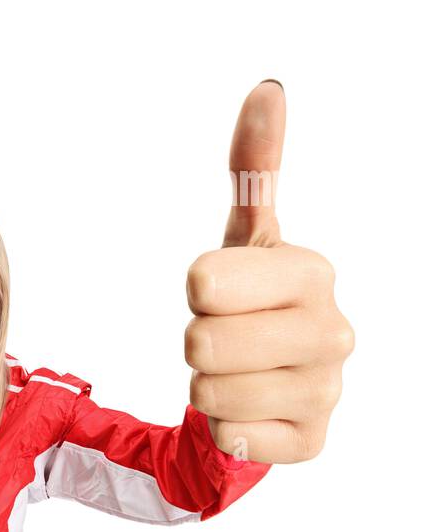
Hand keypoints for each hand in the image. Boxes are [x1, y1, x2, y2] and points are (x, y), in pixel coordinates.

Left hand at [184, 80, 354, 463]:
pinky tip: (246, 413)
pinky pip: (230, 439)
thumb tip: (269, 89)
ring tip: (234, 373)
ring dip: (204, 385)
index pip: (204, 282)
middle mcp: (334, 332)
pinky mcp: (310, 442)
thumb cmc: (247, 302)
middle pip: (201, 342)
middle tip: (223, 337)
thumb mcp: (246, 237)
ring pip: (208, 393)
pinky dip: (221, 430)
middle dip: (196, 341)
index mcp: (314, 272)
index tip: (222, 291)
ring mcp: (328, 392)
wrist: (258, 380)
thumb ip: (254, 168)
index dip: (199, 290)